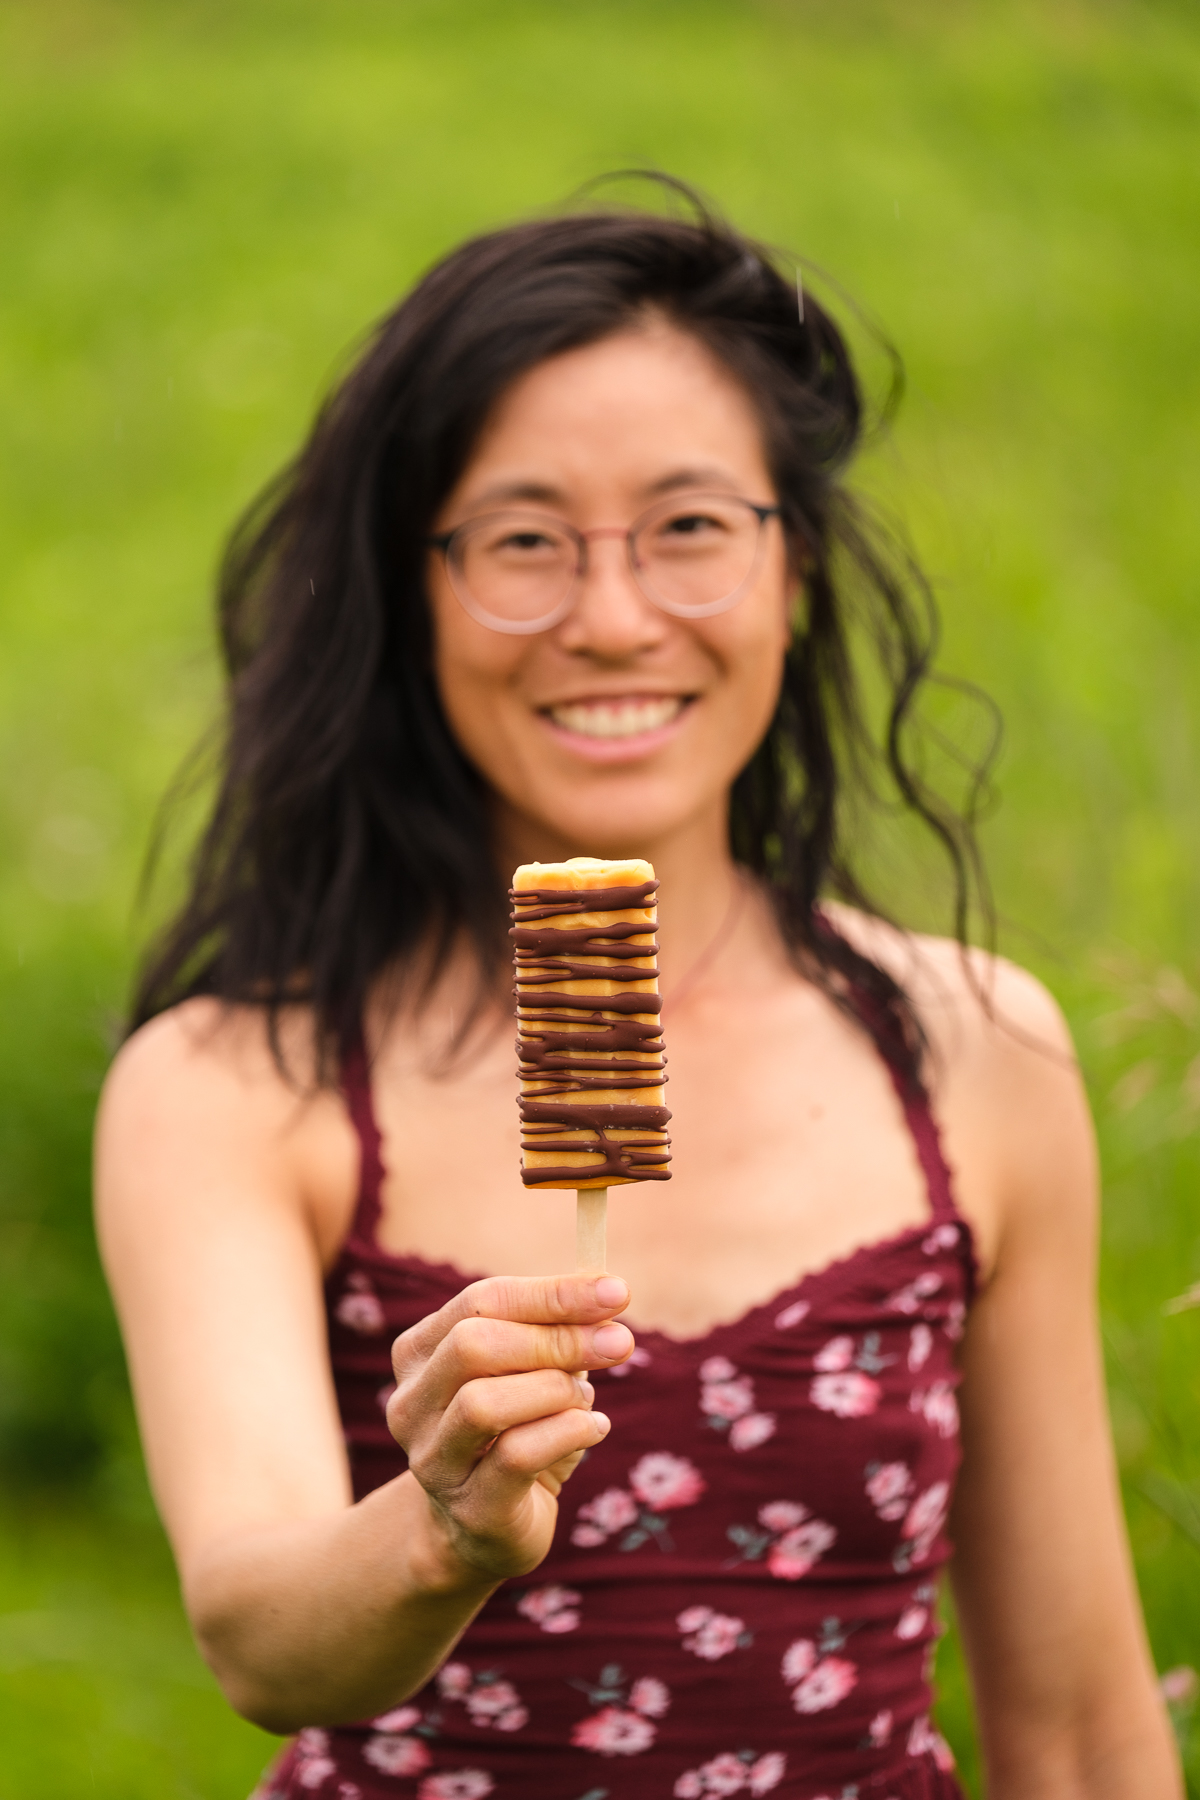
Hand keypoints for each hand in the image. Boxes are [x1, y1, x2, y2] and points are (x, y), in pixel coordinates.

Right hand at [386, 1273, 632, 1583]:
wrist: (482, 1530)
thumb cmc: (515, 1430)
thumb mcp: (532, 1373)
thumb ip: (560, 1332)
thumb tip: (607, 1293)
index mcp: (420, 1353)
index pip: (481, 1301)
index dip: (552, 1293)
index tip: (617, 1292)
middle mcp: (411, 1403)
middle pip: (473, 1345)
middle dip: (556, 1339)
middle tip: (619, 1344)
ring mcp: (432, 1459)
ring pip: (484, 1403)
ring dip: (555, 1390)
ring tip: (586, 1398)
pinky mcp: (469, 1507)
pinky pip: (517, 1456)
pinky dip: (568, 1432)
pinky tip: (595, 1428)